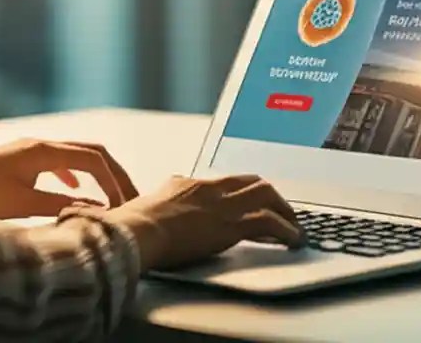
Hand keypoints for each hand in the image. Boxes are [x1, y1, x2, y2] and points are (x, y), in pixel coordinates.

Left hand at [0, 138, 138, 218]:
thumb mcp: (22, 205)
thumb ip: (60, 207)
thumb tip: (96, 211)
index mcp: (45, 151)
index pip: (95, 160)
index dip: (115, 182)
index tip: (126, 206)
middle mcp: (42, 144)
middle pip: (92, 153)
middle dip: (114, 176)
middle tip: (132, 199)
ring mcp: (31, 149)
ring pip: (77, 156)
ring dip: (98, 175)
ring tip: (111, 199)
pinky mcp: (21, 159)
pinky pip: (60, 161)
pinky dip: (76, 175)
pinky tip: (74, 193)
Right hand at [76, 174, 303, 271]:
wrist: (132, 234)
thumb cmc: (128, 229)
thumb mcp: (139, 210)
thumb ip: (148, 206)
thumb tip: (126, 207)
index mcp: (187, 184)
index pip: (223, 181)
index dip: (239, 192)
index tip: (247, 202)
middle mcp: (208, 188)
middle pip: (251, 180)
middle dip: (269, 195)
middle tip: (281, 209)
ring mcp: (221, 204)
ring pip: (267, 195)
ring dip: (285, 211)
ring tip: (294, 226)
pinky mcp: (231, 224)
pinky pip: (270, 223)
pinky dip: (287, 231)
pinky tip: (294, 240)